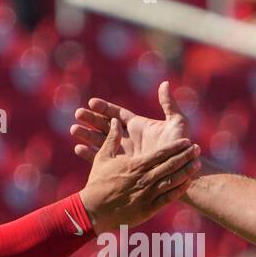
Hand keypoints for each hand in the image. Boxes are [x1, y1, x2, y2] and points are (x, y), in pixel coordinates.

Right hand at [71, 80, 192, 161]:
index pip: (118, 115)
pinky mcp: (124, 169)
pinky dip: (90, 154)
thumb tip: (165, 83)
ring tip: (73, 129)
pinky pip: (104, 160)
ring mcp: (126, 154)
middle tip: (77, 113)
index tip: (91, 102)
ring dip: (87, 135)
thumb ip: (169, 104)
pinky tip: (78, 149)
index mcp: (140, 128)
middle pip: (106, 126)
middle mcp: (131, 139)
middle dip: (91, 119)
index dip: (105, 108)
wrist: (182, 173)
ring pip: (101, 142)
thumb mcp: (177, 124)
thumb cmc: (181, 148)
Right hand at [78, 113, 199, 233]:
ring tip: (197, 165)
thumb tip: (114, 121)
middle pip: (170, 165)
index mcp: (136, 166)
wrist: (93, 211)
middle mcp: (145, 179)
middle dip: (186, 156)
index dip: (175, 147)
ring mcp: (148, 195)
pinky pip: (168, 199)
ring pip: (172, 181)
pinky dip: (179, 190)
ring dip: (186, 172)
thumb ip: (112, 139)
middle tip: (198, 149)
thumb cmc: (97, 183)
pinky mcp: (148, 209)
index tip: (187, 141)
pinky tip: (187, 184)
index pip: (161, 154)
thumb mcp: (103, 158)